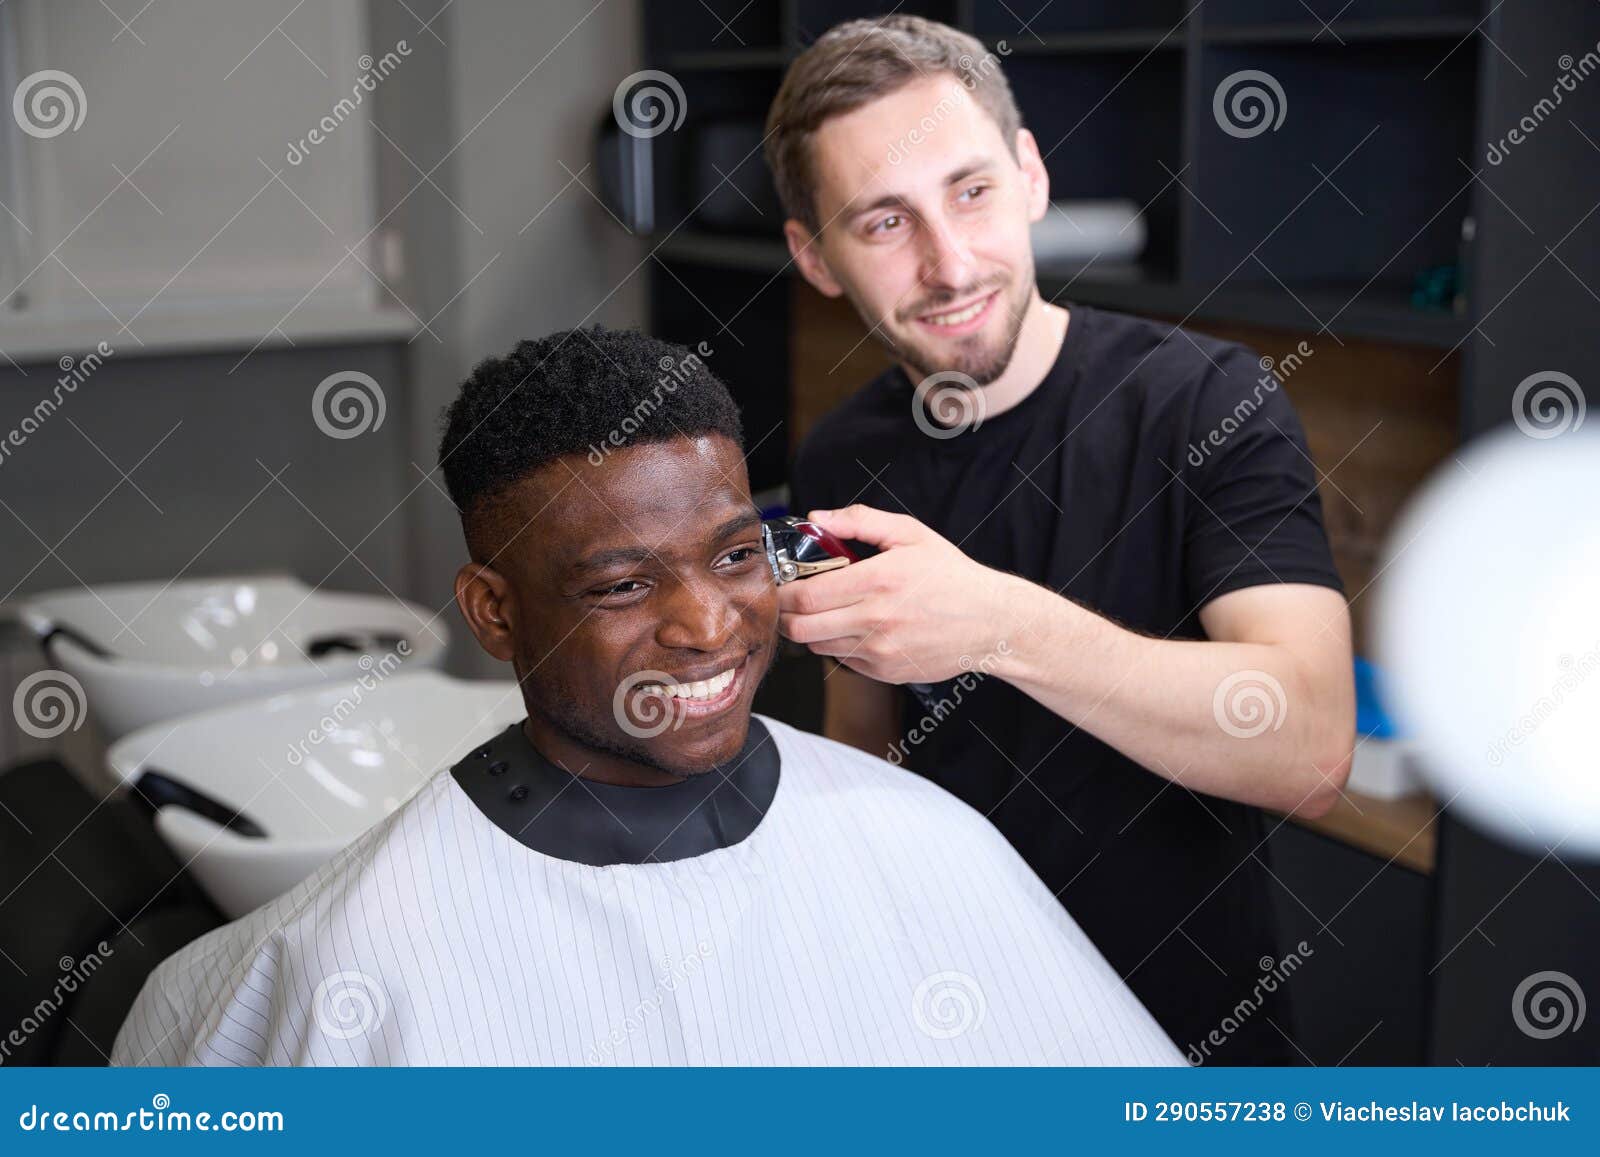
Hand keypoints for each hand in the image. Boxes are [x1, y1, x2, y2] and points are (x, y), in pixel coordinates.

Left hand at [777, 504, 1019, 684]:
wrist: (990, 621)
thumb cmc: (950, 576)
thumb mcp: (909, 534)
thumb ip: (860, 521)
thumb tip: (818, 518)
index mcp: (876, 581)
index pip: (804, 596)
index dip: (783, 591)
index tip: (783, 583)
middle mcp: (874, 620)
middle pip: (800, 628)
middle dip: (786, 614)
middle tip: (792, 600)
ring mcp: (879, 650)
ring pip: (817, 646)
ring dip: (811, 629)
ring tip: (827, 610)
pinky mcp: (885, 671)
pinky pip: (843, 659)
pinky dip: (839, 644)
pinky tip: (856, 626)